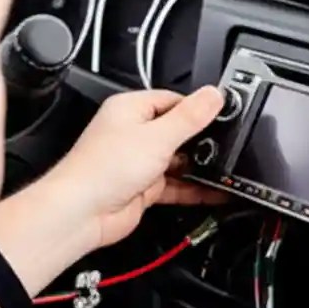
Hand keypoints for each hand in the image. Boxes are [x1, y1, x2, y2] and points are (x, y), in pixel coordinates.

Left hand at [50, 86, 225, 248]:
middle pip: (177, 131)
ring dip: (198, 168)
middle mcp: (133, 134)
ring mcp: (138, 162)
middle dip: (200, 141)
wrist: (83, 212)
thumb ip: (190, 117)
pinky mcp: (143, 187)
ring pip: (177, 161)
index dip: (197, 108)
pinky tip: (213, 191)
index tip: (221, 115)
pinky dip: (194, 189)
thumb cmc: (102, 169)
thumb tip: (213, 95)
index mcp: (130, 109)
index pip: (172, 100)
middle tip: (226, 145)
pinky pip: (175, 186)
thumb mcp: (157, 136)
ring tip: (224, 169)